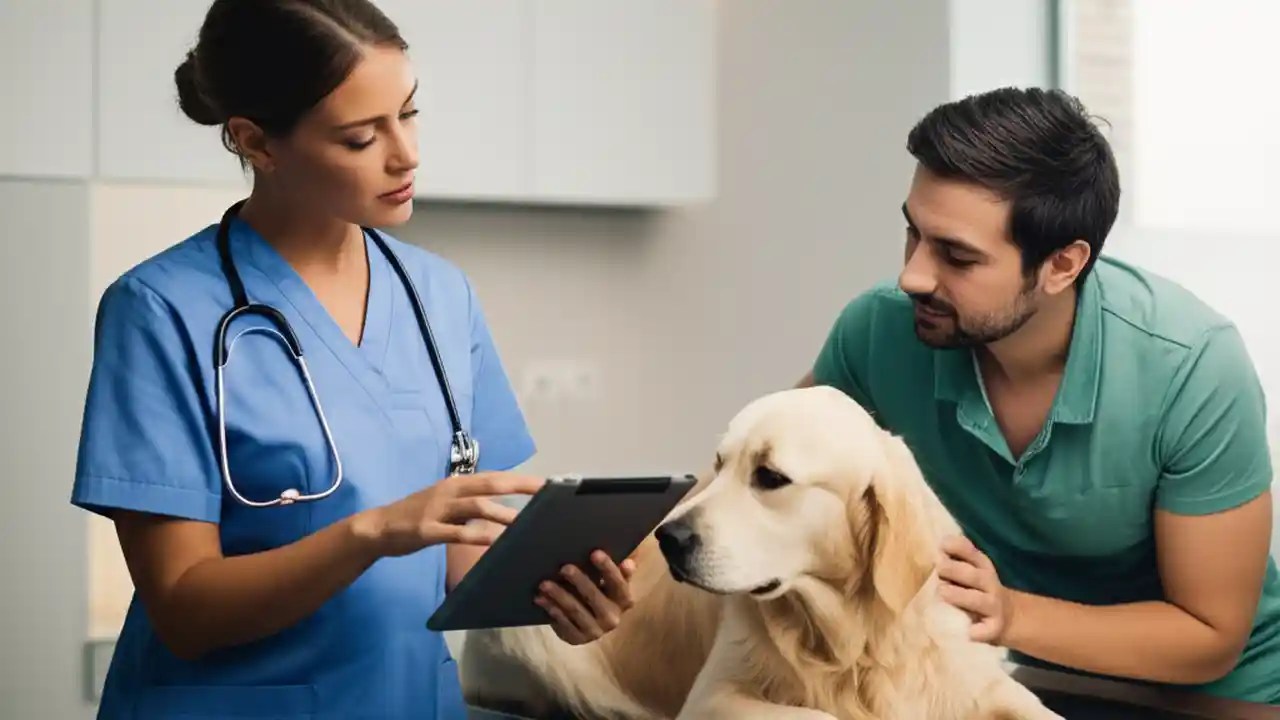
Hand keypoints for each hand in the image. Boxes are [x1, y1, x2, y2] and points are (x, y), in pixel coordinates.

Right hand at [356, 472, 544, 557]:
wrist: (378, 528)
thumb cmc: (418, 515)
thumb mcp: (447, 503)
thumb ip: (472, 503)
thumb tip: (504, 510)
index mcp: (457, 483)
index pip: (495, 477)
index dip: (521, 479)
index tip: (547, 483)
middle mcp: (451, 490)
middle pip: (491, 484)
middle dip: (520, 487)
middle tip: (546, 494)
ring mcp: (439, 509)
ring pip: (477, 506)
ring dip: (503, 514)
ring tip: (526, 523)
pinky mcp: (428, 530)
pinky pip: (458, 532)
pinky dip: (478, 536)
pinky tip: (495, 542)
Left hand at [534, 550, 637, 644]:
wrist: (591, 621)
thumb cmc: (601, 590)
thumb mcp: (611, 579)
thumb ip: (619, 569)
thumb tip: (629, 561)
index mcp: (624, 600)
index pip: (618, 583)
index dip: (607, 568)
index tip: (595, 552)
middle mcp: (612, 618)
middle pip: (594, 597)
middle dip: (579, 581)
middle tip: (564, 567)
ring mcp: (595, 631)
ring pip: (575, 610)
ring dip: (559, 595)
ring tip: (545, 583)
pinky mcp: (577, 638)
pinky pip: (562, 623)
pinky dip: (551, 610)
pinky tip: (541, 598)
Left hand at [937, 534, 1013, 644]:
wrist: (1010, 618)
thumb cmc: (979, 591)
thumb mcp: (973, 572)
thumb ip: (956, 563)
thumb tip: (935, 555)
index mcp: (983, 567)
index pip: (972, 553)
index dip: (958, 548)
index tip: (942, 545)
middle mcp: (990, 584)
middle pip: (973, 575)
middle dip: (954, 570)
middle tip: (939, 568)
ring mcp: (994, 607)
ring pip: (977, 600)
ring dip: (960, 596)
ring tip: (943, 592)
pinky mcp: (995, 629)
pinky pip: (985, 630)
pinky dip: (978, 631)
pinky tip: (970, 632)